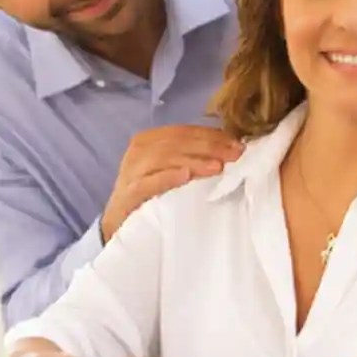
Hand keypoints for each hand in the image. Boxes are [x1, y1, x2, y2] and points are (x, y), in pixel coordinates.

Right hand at [100, 125, 243, 241]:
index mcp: (149, 140)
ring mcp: (130, 172)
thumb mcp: (170, 171)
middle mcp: (138, 151)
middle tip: (234, 155)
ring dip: (192, 161)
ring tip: (217, 167)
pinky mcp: (127, 195)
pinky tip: (184, 176)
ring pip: (163, 158)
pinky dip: (166, 178)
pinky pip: (146, 184)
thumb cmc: (151, 195)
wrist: (120, 225)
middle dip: (208, 146)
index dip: (212, 135)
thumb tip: (229, 149)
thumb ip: (191, 157)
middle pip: (176, 142)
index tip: (237, 145)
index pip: (184, 131)